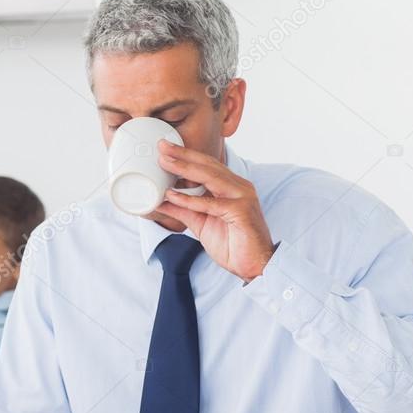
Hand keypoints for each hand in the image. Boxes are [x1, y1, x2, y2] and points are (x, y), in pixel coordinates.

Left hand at [154, 140, 274, 281]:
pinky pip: (211, 203)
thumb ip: (182, 210)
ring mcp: (242, 197)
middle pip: (208, 165)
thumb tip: (159, 202)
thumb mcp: (200, 222)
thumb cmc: (232, 244)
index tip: (165, 148)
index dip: (186, 155)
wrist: (253, 265)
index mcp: (231, 187)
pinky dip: (190, 199)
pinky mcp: (241, 212)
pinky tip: (172, 195)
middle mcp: (239, 187)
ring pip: (211, 177)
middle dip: (183, 154)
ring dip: (185, 169)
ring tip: (165, 162)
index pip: (206, 165)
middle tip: (162, 146)